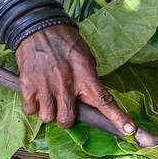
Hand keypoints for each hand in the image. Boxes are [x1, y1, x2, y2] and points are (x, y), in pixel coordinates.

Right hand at [15, 25, 135, 135]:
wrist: (40, 28)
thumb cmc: (66, 44)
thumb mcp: (86, 59)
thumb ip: (89, 81)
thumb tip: (92, 103)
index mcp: (86, 75)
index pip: (105, 100)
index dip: (118, 117)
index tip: (129, 130)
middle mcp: (67, 83)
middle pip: (68, 119)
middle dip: (67, 120)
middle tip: (65, 109)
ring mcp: (46, 85)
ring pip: (48, 118)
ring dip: (49, 113)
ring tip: (49, 98)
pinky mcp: (28, 85)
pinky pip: (30, 110)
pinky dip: (34, 106)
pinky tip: (37, 94)